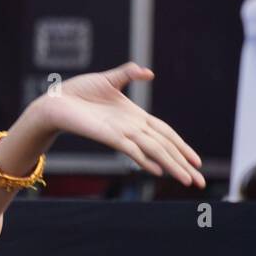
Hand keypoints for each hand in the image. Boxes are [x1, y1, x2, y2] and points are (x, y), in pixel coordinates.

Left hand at [32, 62, 205, 187]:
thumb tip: (149, 72)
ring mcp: (121, 134)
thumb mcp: (109, 79)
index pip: (166, 134)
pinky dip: (146, 159)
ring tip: (188, 180)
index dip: (182, 147)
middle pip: (165, 148)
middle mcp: (132, 128)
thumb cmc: (79, 92)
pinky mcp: (108, 136)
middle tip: (200, 183)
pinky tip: (158, 170)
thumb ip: (129, 74)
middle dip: (183, 164)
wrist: (55, 101)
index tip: (197, 161)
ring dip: (172, 166)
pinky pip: (131, 149)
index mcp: (136, 117)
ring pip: (154, 152)